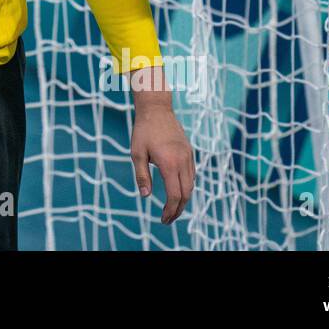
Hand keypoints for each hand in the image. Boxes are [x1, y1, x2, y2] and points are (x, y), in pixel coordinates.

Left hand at [131, 104, 194, 224]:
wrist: (157, 109)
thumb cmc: (143, 131)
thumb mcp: (137, 154)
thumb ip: (142, 176)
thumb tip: (146, 196)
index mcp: (169, 163)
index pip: (175, 195)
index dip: (170, 210)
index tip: (163, 219)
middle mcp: (183, 161)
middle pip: (186, 193)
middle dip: (178, 209)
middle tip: (168, 219)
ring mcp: (188, 156)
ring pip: (191, 185)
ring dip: (183, 199)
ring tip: (173, 208)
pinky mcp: (190, 152)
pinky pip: (192, 174)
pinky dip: (186, 187)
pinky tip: (178, 191)